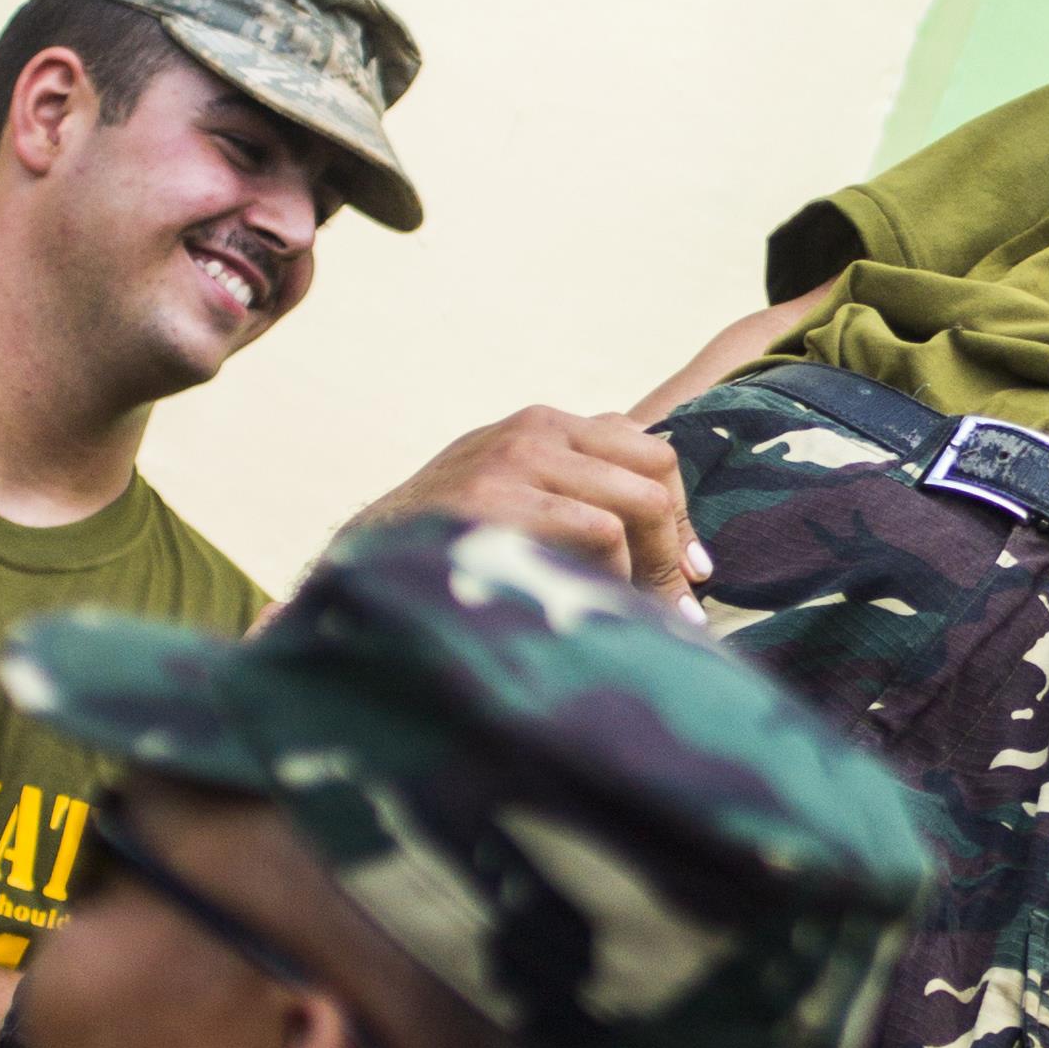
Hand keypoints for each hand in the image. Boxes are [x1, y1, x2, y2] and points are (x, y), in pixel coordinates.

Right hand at [352, 408, 707, 604]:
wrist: (356, 563)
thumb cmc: (444, 543)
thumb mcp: (510, 496)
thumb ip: (574, 492)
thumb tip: (668, 541)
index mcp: (544, 426)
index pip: (648, 450)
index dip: (680, 515)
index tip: (691, 572)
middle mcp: (534, 430)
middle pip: (654, 473)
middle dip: (675, 547)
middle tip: (679, 609)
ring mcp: (514, 460)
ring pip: (634, 503)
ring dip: (650, 571)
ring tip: (643, 622)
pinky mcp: (497, 500)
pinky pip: (598, 530)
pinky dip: (613, 577)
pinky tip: (592, 609)